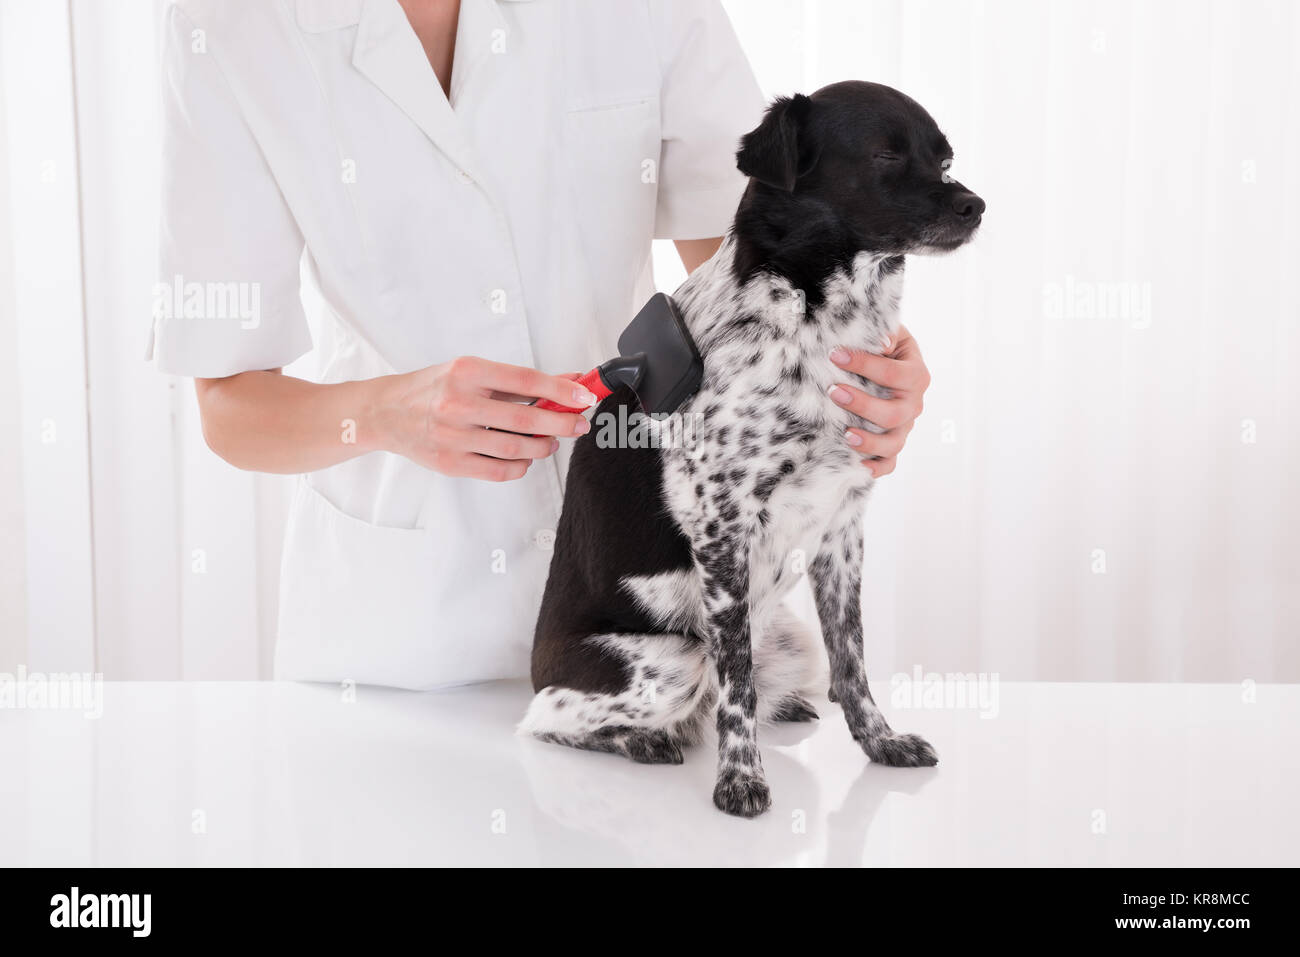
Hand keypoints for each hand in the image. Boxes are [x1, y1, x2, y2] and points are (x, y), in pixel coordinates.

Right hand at [376, 356, 596, 481]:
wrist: (386, 412)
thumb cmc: (432, 389)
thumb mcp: (470, 372)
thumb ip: (515, 380)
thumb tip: (565, 383)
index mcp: (466, 372)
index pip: (525, 380)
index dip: (560, 390)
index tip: (584, 396)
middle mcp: (458, 403)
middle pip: (525, 418)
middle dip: (561, 423)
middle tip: (579, 424)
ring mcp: (452, 436)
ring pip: (515, 448)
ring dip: (543, 446)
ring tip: (551, 440)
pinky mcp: (450, 463)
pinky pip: (498, 470)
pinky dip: (521, 466)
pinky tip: (526, 457)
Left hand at [827, 325, 930, 477]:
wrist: (889, 364)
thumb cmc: (884, 347)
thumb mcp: (889, 334)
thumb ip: (883, 334)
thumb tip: (881, 343)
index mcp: (916, 375)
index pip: (893, 374)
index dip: (864, 364)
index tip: (834, 354)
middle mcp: (913, 404)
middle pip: (893, 414)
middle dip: (862, 405)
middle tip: (833, 392)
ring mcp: (905, 427)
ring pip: (893, 444)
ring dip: (869, 442)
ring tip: (845, 434)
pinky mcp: (893, 444)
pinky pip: (889, 463)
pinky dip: (876, 468)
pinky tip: (859, 465)